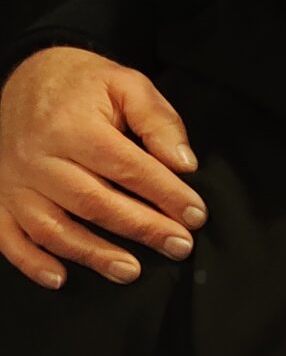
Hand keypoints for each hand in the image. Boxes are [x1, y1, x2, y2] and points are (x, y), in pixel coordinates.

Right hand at [0, 50, 203, 287]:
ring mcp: (15, 180)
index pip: (128, 168)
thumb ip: (159, 121)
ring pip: (52, 227)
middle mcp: (39, 157)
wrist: (29, 77)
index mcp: (73, 127)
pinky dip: (31, 261)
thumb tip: (184, 164)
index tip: (195, 215)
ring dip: (92, 254)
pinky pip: (9, 235)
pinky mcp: (0, 195)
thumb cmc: (84, 85)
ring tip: (130, 270)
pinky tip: (60, 277)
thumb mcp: (128, 85)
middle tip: (178, 246)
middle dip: (142, 229)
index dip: (166, 195)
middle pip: (94, 203)